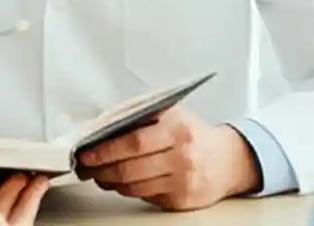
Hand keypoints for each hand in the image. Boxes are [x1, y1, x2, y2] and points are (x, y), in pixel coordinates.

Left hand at [75, 107, 260, 211]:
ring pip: (133, 187)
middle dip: (100, 169)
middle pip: (130, 168)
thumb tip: (98, 126)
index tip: (86, 153)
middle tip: (85, 166)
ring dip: (109, 182)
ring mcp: (182, 182)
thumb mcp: (169, 113)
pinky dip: (126, 189)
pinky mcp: (180, 201)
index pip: (133, 142)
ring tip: (98, 173)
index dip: (105, 150)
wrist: (227, 159)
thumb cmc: (192, 132)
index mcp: (177, 130)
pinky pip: (143, 196)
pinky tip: (119, 181)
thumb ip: (136, 114)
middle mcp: (182, 157)